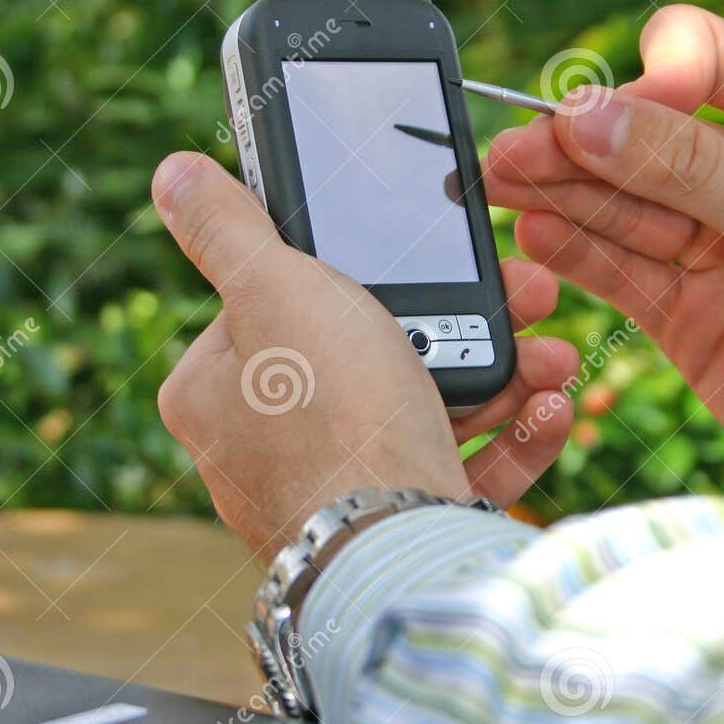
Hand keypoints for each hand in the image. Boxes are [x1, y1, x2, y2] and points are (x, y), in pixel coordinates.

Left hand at [152, 152, 578, 560]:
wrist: (399, 551)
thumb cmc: (331, 417)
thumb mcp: (274, 287)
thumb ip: (227, 228)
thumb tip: (171, 173)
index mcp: (214, 385)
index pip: (279, 299)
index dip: (359, 267)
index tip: (426, 249)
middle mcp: (262, 444)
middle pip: (369, 349)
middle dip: (461, 319)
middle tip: (522, 294)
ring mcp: (331, 488)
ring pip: (423, 406)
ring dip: (501, 372)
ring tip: (552, 358)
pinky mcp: (392, 525)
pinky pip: (454, 466)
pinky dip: (507, 438)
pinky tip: (548, 411)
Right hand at [484, 5, 723, 518]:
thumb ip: (685, 168)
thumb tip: (585, 115)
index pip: (695, 60)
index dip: (647, 82)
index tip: (617, 122)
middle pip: (636, 137)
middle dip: (575, 144)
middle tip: (507, 151)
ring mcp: (710, 246)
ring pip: (615, 204)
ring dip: (557, 194)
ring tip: (494, 183)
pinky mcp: (684, 311)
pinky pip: (615, 270)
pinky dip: (571, 254)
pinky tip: (528, 235)